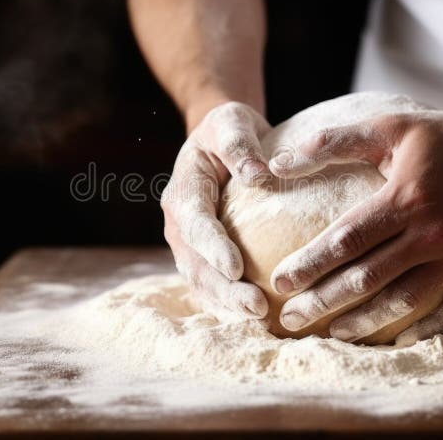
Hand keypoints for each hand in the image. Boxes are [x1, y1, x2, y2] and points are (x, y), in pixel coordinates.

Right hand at [162, 101, 271, 317]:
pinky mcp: (204, 257)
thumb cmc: (229, 130)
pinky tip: (262, 320)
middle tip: (257, 307)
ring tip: (261, 318)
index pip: (195, 222)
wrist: (220, 141)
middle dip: (223, 289)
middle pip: (196, 263)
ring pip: (202, 281)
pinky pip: (214, 285)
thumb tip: (258, 175)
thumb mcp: (231, 122)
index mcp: (183, 190)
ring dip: (228, 303)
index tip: (236, 267)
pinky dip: (232, 305)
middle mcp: (179, 223)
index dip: (212, 247)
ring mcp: (189, 245)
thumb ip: (239, 145)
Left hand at [268, 110, 442, 344]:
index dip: (309, 264)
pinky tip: (397, 339)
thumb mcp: (392, 125)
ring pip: (404, 300)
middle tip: (291, 318)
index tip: (279, 283)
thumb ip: (333, 142)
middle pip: (367, 278)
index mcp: (405, 198)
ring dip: (364, 321)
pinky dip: (425, 327)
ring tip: (332, 332)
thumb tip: (279, 163)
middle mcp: (431, 234)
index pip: (346, 240)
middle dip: (324, 301)